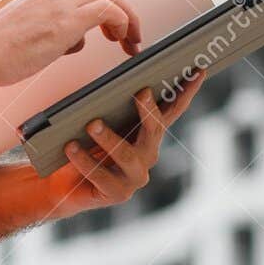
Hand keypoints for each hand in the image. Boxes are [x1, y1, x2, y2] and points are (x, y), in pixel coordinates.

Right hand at [0, 0, 141, 88]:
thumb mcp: (27, 36)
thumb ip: (52, 34)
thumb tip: (71, 42)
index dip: (104, 13)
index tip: (111, 33)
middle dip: (123, 14)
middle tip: (129, 38)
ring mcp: (61, 2)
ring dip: (128, 19)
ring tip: (132, 42)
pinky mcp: (68, 18)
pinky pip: (110, 10)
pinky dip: (124, 23)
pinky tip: (124, 41)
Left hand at [45, 73, 203, 216]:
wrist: (65, 183)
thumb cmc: (84, 143)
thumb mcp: (99, 119)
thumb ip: (110, 104)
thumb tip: (110, 82)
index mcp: (147, 133)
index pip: (171, 110)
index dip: (186, 92)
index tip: (198, 71)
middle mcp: (148, 154)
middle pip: (155, 130)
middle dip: (149, 110)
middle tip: (140, 92)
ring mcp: (135, 176)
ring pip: (128, 155)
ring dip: (109, 138)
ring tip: (92, 124)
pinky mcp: (118, 193)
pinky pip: (102, 176)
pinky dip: (85, 160)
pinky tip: (71, 147)